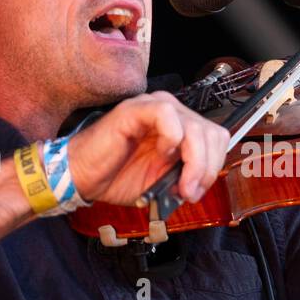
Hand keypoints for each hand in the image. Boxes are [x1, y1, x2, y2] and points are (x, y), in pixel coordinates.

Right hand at [65, 91, 229, 206]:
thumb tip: (201, 183)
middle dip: (206, 169)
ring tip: (179, 184)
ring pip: (195, 126)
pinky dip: (171, 139)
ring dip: (194, 162)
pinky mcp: (135, 109)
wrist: (83, 177)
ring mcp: (153, 107)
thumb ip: (186, 178)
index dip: (214, 165)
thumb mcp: (163, 183)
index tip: (197, 190)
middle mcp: (170, 112)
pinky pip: (167, 114)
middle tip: (189, 192)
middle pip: (211, 132)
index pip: (216, 137)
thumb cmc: (118, 176)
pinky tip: (160, 155)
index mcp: (180, 127)